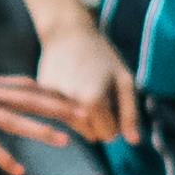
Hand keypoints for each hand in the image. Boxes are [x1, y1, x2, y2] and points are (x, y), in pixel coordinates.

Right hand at [0, 63, 104, 174]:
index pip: (27, 86)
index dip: (51, 93)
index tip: (73, 100)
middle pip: (31, 100)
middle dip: (59, 108)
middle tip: (85, 116)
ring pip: (15, 120)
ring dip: (41, 131)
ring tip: (64, 141)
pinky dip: (4, 157)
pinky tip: (18, 170)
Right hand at [36, 16, 138, 148]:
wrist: (68, 33)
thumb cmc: (102, 56)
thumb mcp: (124, 81)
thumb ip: (130, 113)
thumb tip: (133, 142)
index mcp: (92, 101)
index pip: (108, 135)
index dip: (114, 121)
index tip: (113, 103)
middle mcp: (69, 104)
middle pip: (91, 135)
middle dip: (99, 121)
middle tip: (100, 94)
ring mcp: (52, 101)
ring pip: (75, 127)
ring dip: (83, 116)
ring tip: (85, 88)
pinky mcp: (41, 97)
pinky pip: (61, 114)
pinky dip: (68, 106)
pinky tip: (70, 85)